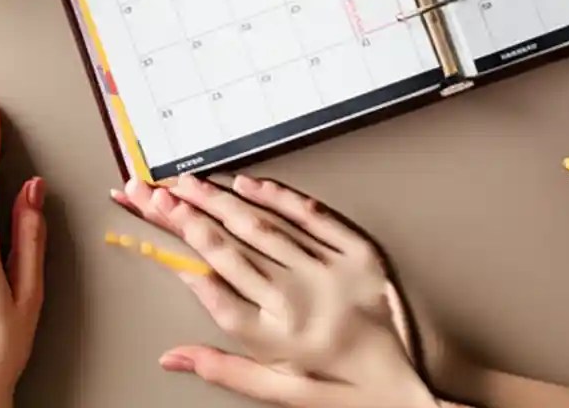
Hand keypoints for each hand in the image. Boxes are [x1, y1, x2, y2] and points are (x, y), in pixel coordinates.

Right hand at [114, 174, 435, 407]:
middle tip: (148, 189)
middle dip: (181, 212)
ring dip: (218, 199)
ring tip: (184, 182)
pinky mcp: (360, 255)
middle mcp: (300, 299)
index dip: (174, 245)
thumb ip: (226, 369)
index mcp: (279, 336)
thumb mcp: (283, 394)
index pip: (211, 282)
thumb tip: (172, 355)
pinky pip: (312, 216)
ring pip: (262, 224)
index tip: (149, 218)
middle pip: (227, 245)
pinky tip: (245, 183)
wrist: (420, 393)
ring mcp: (331, 272)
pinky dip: (277, 196)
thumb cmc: (348, 394)